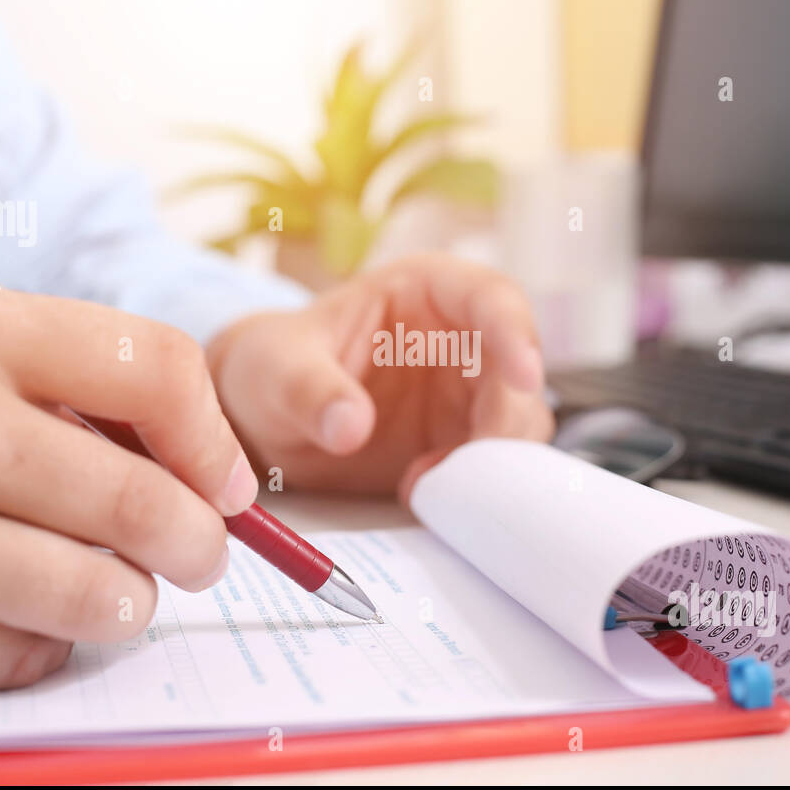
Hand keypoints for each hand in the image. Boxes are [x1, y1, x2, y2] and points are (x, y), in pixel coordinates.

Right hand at [0, 289, 256, 695]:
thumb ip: (93, 390)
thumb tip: (223, 483)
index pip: (157, 369)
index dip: (216, 441)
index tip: (228, 488)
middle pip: (144, 503)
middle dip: (201, 546)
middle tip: (197, 557)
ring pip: (100, 596)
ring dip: (129, 602)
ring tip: (105, 586)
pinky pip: (24, 657)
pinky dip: (39, 642)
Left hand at [207, 254, 553, 500]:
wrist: (265, 420)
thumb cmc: (273, 368)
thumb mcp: (276, 370)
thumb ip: (309, 390)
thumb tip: (350, 427)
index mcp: (427, 291)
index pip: (492, 297)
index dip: (516, 332)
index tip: (524, 375)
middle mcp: (463, 339)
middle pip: (520, 374)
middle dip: (504, 423)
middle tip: (463, 469)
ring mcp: (469, 395)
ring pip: (520, 425)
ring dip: (490, 462)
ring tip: (422, 487)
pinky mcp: (464, 443)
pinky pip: (496, 467)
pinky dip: (476, 488)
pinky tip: (425, 497)